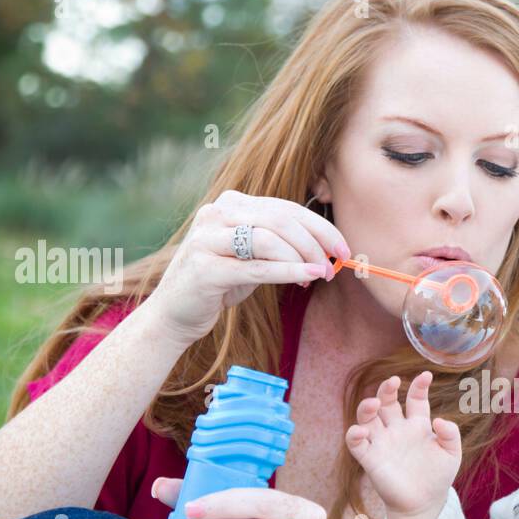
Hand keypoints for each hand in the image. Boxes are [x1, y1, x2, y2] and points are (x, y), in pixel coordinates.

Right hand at [143, 189, 351, 347]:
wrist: (174, 313)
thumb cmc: (218, 284)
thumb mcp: (251, 257)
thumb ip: (280, 244)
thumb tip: (326, 250)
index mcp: (231, 204)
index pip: (285, 207)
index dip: (320, 226)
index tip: (343, 247)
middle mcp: (216, 214)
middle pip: (281, 219)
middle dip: (316, 242)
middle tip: (335, 265)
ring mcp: (207, 239)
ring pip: (270, 239)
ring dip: (303, 258)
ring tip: (320, 276)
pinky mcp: (206, 268)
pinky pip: (257, 267)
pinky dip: (288, 271)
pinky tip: (308, 277)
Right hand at [345, 371, 460, 518]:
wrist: (424, 504)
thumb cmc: (438, 477)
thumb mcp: (451, 454)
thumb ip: (450, 435)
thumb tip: (439, 419)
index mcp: (418, 425)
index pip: (415, 399)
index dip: (419, 386)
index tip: (426, 376)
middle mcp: (397, 429)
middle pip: (386, 402)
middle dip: (387, 389)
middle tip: (393, 381)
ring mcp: (382, 443)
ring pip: (367, 417)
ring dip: (367, 407)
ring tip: (374, 403)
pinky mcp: (371, 459)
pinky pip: (357, 443)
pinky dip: (355, 434)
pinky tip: (361, 431)